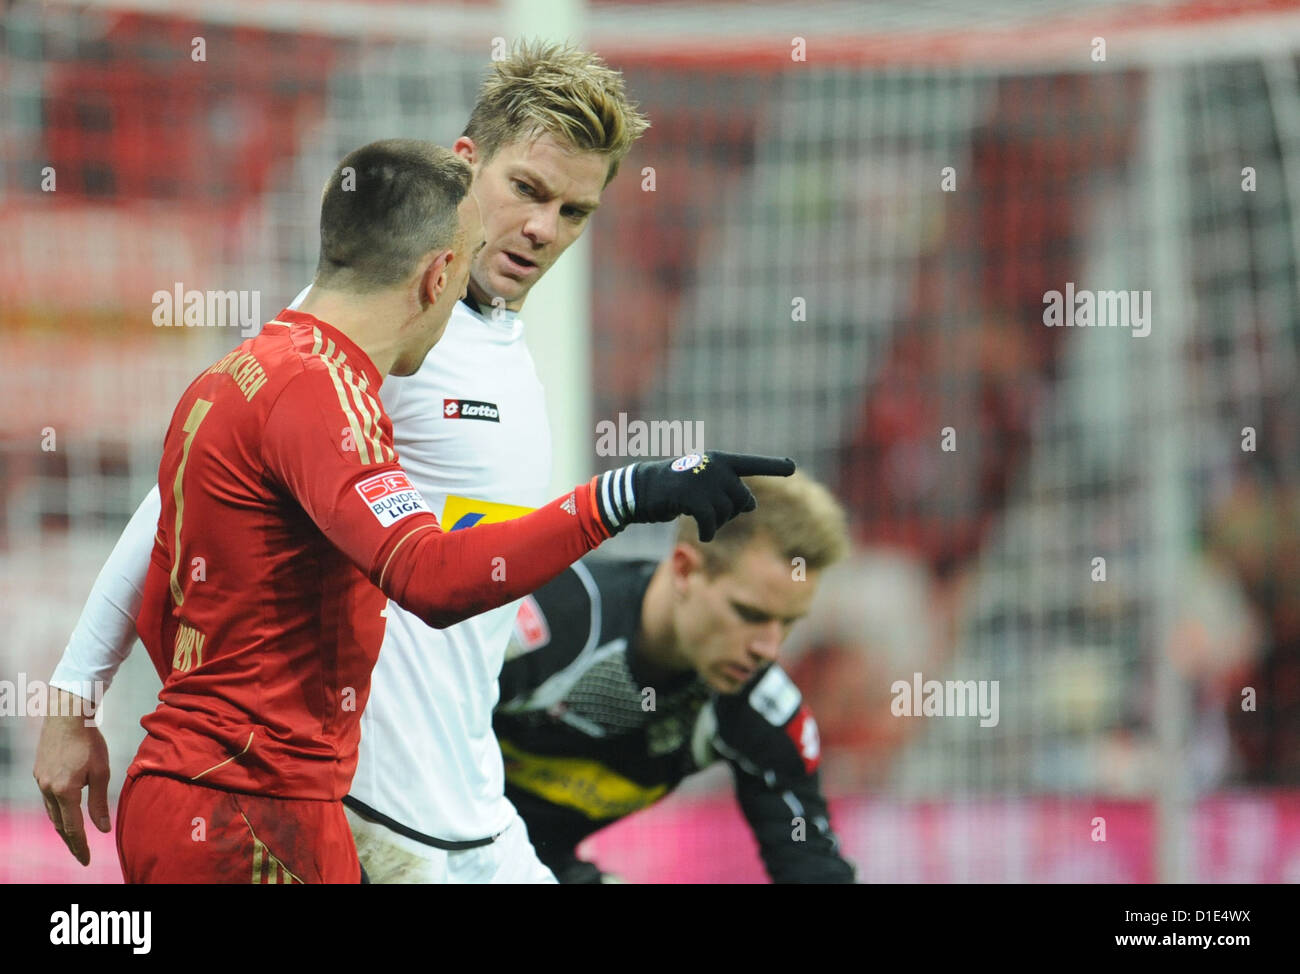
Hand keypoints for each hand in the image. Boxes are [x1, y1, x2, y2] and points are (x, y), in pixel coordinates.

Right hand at [33, 688, 111, 865]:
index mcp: (64, 791)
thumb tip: (103, 830)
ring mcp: (40, 781)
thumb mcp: (101, 772)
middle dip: (71, 841)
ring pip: (51, 812)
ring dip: (63, 827)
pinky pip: (47, 799)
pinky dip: (57, 810)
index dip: (80, 846)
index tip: (87, 861)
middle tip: (82, 855)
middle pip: (59, 824)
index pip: (72, 828)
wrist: (67, 715)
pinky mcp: (38, 773)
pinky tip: (65, 812)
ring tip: (75, 838)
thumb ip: (99, 803)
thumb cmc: (90, 741)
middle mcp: (47, 789)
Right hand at [593, 451, 795, 540]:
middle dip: (731, 513)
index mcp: (720, 460)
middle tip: (710, 513)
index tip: (791, 467)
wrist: (641, 489)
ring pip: (727, 514)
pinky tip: (704, 535)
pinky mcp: (693, 496)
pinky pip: (712, 523)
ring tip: (700, 517)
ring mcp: (705, 480)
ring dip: (717, 524)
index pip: (751, 464)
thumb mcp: (701, 483)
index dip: (772, 466)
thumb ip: (726, 489)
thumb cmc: (674, 489)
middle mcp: (716, 467)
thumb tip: (750, 505)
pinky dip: (709, 533)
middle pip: (743, 501)